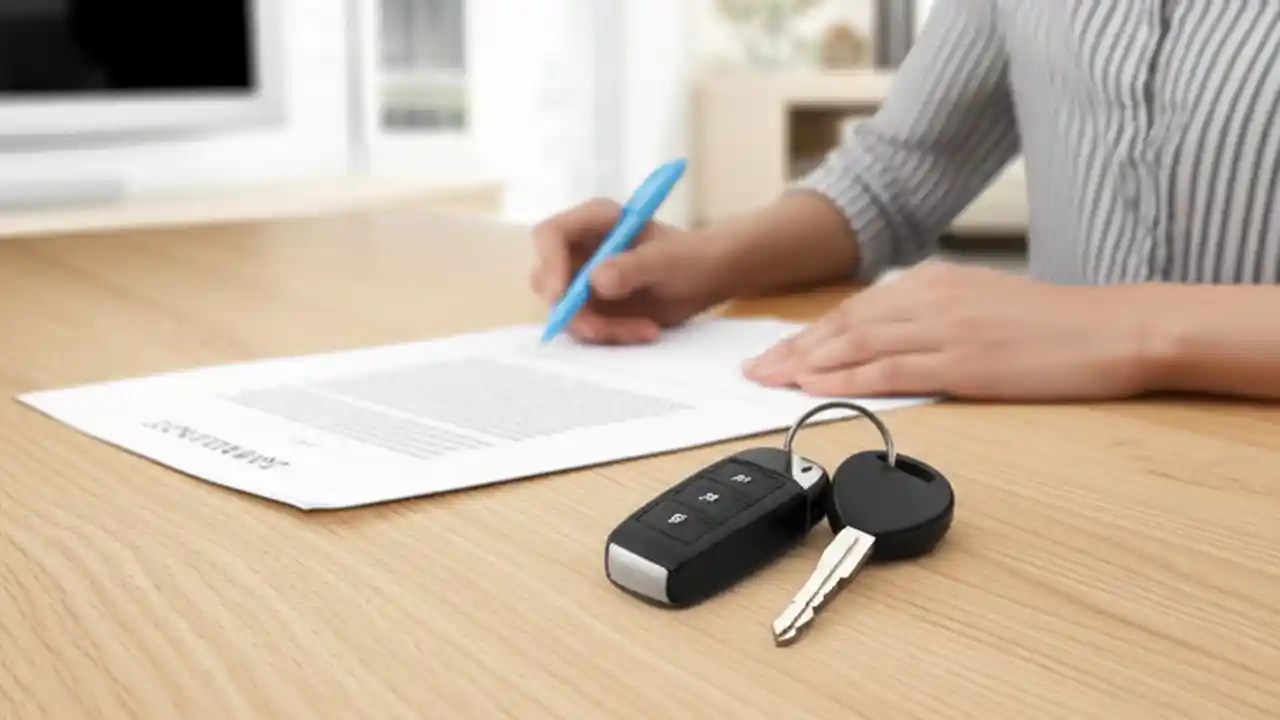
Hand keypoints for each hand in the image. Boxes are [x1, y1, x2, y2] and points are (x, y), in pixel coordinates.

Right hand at [530, 199, 725, 343]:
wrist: (704, 279)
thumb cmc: (689, 257)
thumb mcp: (667, 261)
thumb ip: (634, 267)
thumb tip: (595, 281)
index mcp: (594, 221)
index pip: (551, 235)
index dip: (549, 263)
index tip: (561, 295)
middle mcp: (579, 249)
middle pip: (546, 280)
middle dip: (571, 310)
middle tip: (601, 330)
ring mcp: (581, 279)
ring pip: (566, 311)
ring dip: (601, 328)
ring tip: (646, 330)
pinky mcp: (590, 307)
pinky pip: (584, 328)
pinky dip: (612, 335)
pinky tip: (646, 330)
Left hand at [741, 262, 1151, 399]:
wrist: (1111, 329)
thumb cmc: (1053, 323)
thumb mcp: (982, 303)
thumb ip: (934, 313)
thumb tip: (889, 335)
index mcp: (934, 281)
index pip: (855, 309)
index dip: (809, 334)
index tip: (776, 352)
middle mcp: (931, 298)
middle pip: (844, 325)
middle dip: (793, 349)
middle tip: (754, 369)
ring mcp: (946, 329)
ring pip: (858, 345)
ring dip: (806, 364)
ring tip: (769, 381)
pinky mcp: (963, 362)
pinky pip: (891, 370)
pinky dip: (846, 379)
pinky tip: (816, 388)